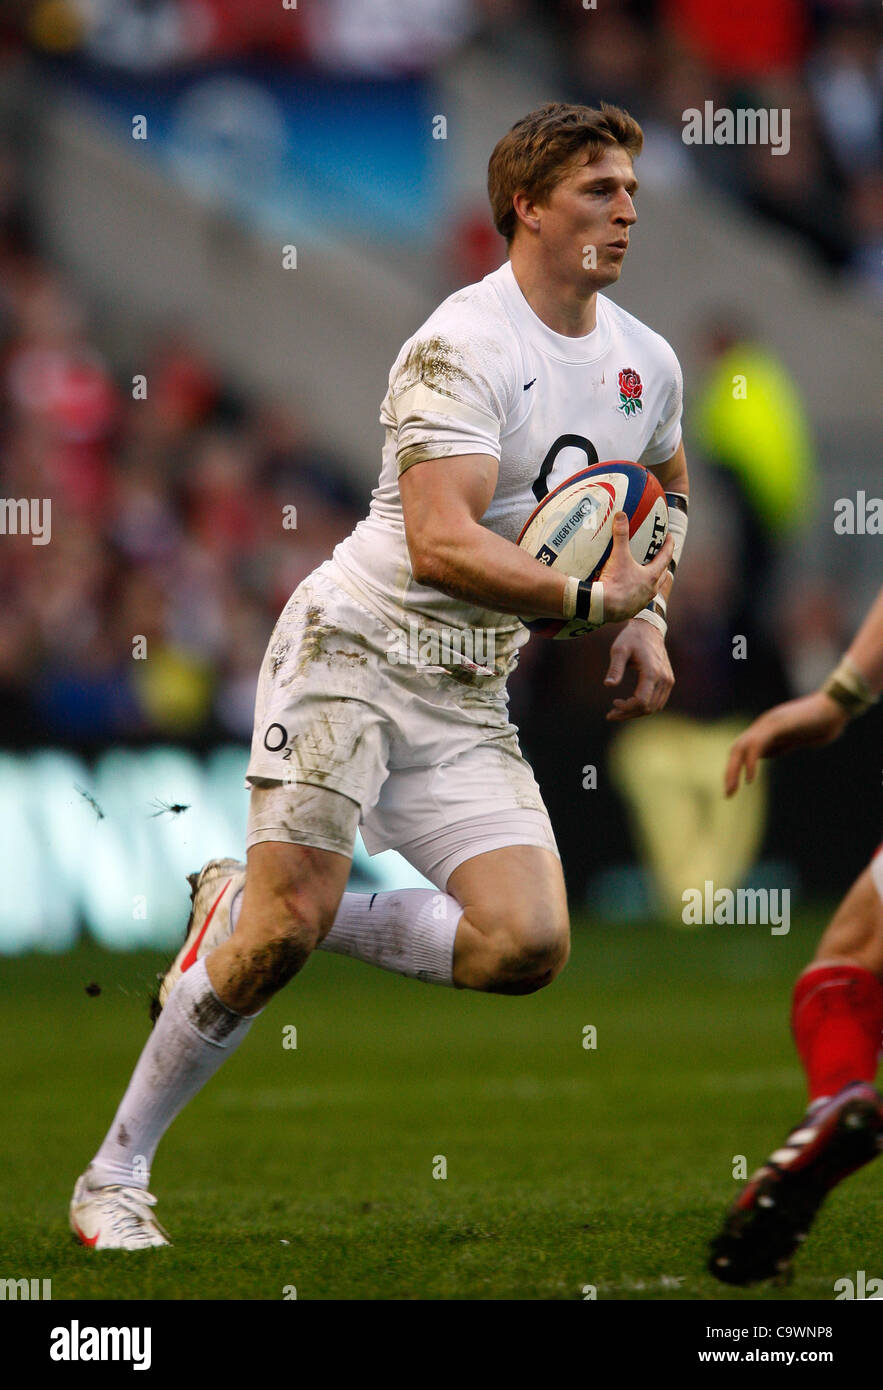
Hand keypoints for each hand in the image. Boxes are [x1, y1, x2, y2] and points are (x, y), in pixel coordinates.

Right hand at [599, 513, 673, 623]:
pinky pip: (639, 599)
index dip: (669, 545)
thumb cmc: (615, 583)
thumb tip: (621, 515)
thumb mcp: (618, 556)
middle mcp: (650, 590)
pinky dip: (638, 592)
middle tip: (659, 555)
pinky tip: (629, 589)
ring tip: (646, 573)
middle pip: (662, 575)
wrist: (602, 608)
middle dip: (663, 564)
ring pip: (652, 589)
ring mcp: (642, 602)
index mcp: (652, 576)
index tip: (670, 537)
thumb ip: (621, 535)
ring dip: (652, 580)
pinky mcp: (631, 610)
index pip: (666, 557)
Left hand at [604, 618, 673, 720]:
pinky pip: (658, 701)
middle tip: (611, 713)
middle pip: (648, 708)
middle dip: (629, 713)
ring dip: (636, 712)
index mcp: (652, 672)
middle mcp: (664, 678)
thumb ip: (615, 667)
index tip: (613, 702)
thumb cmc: (631, 638)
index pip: (641, 701)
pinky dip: (645, 707)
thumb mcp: (619, 650)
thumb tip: (608, 684)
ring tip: (618, 710)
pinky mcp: (668, 680)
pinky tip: (630, 705)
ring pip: (654, 707)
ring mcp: (668, 680)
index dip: (626, 707)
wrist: (649, 629)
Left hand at [724, 692, 849, 796]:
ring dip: (734, 769)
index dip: (735, 767)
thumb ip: (781, 745)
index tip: (733, 787)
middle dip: (730, 771)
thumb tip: (766, 754)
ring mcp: (769, 723)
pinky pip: (757, 744)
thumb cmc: (822, 722)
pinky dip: (751, 761)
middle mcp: (764, 725)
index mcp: (767, 729)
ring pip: (742, 747)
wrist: (836, 707)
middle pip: (737, 748)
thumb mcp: (796, 738)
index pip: (743, 749)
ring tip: (732, 789)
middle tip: (728, 794)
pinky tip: (751, 778)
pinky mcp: (777, 725)